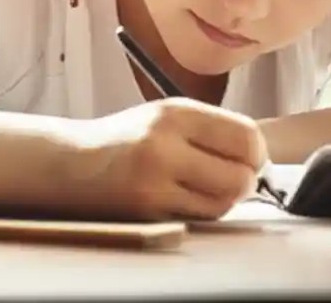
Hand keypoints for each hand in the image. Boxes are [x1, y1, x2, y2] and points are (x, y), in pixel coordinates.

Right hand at [66, 98, 267, 220]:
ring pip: (224, 202)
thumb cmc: (125, 141)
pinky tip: (186, 199)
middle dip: (245, 181)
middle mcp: (164, 144)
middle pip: (240, 175)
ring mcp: (155, 181)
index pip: (245, 136)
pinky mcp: (148, 211)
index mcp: (174, 113)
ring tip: (206, 188)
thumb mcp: (164, 118)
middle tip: (234, 178)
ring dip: (225, 199)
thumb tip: (259, 155)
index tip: (249, 157)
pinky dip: (203, 212)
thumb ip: (210, 130)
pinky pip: (200, 218)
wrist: (71, 164)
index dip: (256, 153)